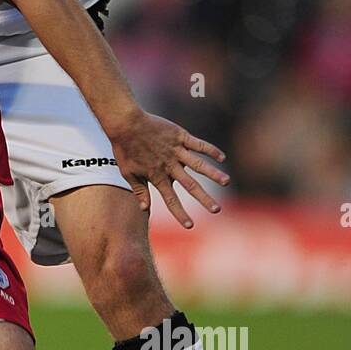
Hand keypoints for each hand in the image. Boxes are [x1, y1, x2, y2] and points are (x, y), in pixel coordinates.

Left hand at [108, 112, 228, 228]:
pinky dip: (210, 150)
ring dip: (213, 174)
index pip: (171, 199)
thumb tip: (144, 209)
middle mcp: (169, 165)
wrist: (125, 123)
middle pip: (190, 185)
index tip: (190, 226)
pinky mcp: (179, 136)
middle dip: (204, 198)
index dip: (180, 213)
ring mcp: (176, 150)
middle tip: (216, 210)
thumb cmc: (124, 148)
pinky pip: (198, 144)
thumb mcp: (128, 172)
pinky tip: (222, 157)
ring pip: (198, 164)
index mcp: (157, 176)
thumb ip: (139, 190)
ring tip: (226, 182)